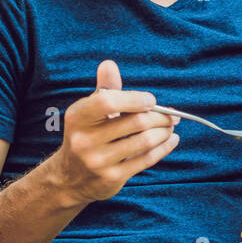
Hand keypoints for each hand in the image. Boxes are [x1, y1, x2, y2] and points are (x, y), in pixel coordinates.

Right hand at [47, 60, 179, 206]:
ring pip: (145, 141)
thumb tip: (109, 64)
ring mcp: (98, 161)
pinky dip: (164, 147)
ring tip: (171, 126)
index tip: (151, 100)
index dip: (135, 99)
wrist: (69, 178)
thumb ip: (104, 90)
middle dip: (160, 116)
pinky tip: (171, 140)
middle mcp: (85, 140)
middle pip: (135, 122)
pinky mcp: (112, 177)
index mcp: (78, 117)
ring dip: (165, 131)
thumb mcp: (88, 112)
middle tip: (172, 115)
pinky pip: (146, 159)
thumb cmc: (86, 136)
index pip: (107, 102)